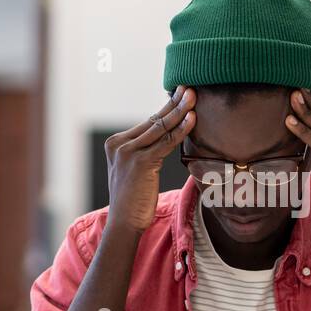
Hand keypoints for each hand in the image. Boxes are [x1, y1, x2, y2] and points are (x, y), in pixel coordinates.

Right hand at [104, 86, 194, 232]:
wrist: (124, 222)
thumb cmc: (134, 199)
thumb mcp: (136, 170)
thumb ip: (146, 151)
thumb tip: (167, 135)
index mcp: (116, 143)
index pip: (148, 122)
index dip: (167, 108)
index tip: (180, 95)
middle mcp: (120, 144)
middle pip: (154, 120)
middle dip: (174, 103)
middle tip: (189, 88)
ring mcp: (128, 153)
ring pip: (160, 128)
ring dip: (180, 111)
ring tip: (193, 97)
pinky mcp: (140, 163)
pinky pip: (165, 143)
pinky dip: (180, 131)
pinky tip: (192, 119)